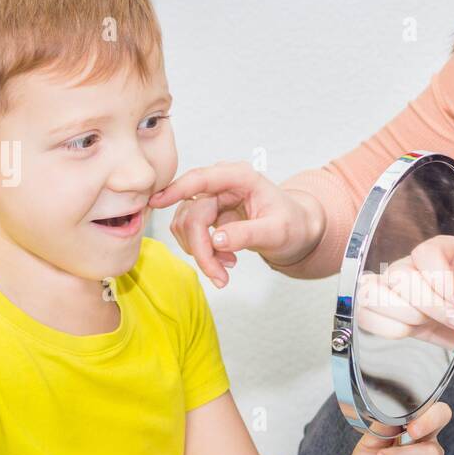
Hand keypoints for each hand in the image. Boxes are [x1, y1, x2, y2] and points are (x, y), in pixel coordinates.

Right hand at [147, 160, 323, 286]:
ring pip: (186, 226)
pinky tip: (226, 261)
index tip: (157, 202)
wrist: (296, 231)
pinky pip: (191, 235)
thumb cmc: (292, 225)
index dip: (177, 189)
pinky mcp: (207, 214)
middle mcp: (222, 184)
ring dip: (201, 254)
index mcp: (240, 177)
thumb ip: (248, 234)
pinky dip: (204, 253)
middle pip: (192, 213)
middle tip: (220, 277)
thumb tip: (217, 240)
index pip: (202, 179)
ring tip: (227, 268)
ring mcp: (212, 198)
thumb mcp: (277, 232)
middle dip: (201, 250)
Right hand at [354, 253, 453, 350]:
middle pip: (402, 277)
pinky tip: (414, 329)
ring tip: (430, 324)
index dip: (442, 281)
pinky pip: (366, 316)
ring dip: (408, 316)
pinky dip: (392, 328)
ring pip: (375, 293)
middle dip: (431, 306)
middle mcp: (407, 263)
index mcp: (437, 250)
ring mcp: (386, 284)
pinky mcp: (374, 307)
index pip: (426, 253)